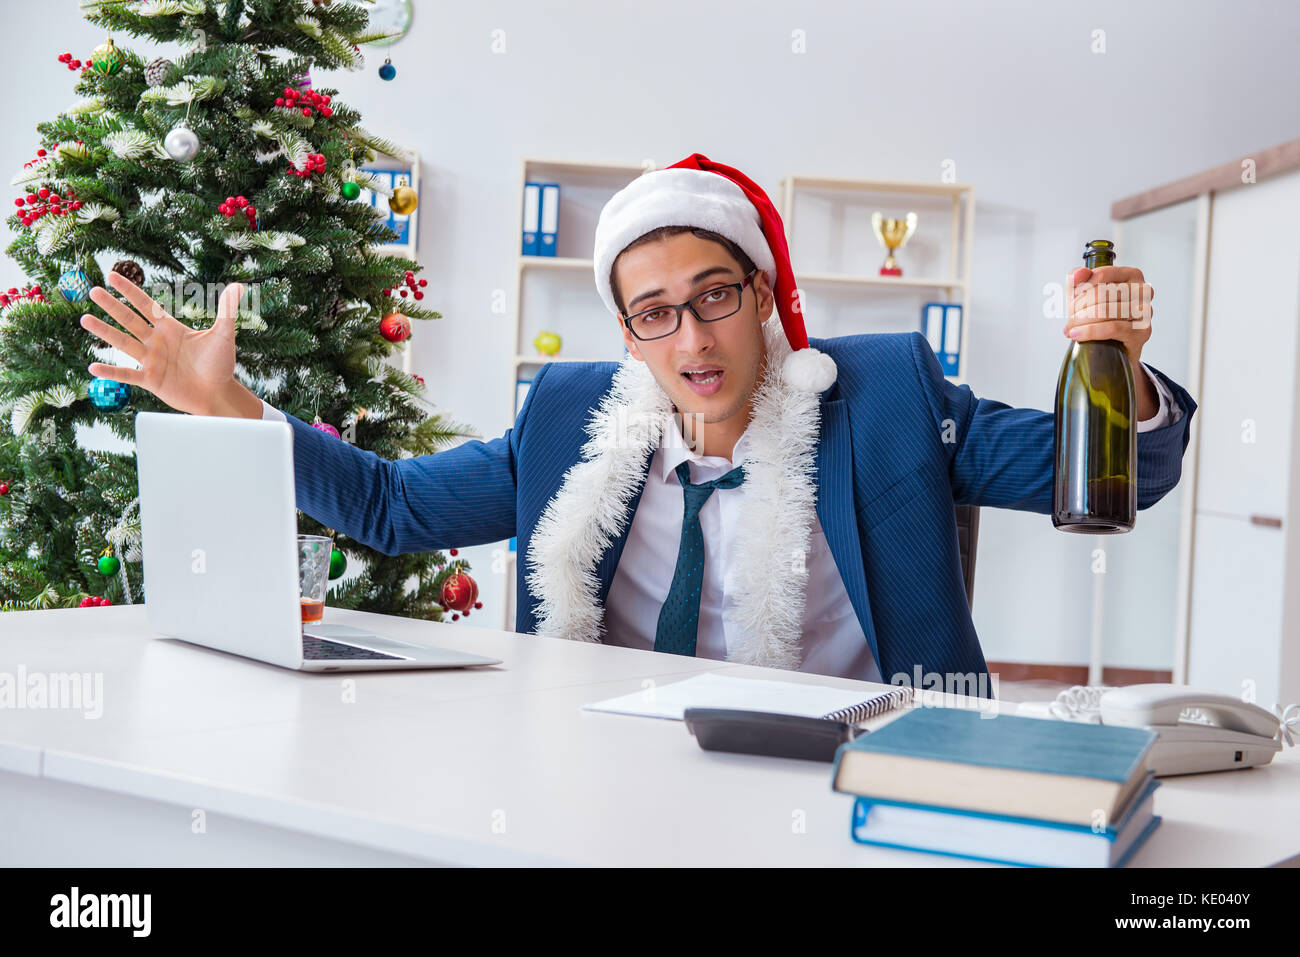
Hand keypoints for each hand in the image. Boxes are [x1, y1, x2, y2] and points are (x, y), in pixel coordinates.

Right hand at [80, 272, 243, 415]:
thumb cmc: (220, 364)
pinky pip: (127, 375)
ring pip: (124, 343)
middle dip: (112, 306)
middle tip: (93, 291)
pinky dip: (111, 372)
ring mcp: (151, 361)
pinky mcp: (151, 381)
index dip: (130, 290)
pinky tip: (93, 366)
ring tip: (84, 319)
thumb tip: (238, 286)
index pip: (146, 305)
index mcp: (170, 328)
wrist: (218, 393)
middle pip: (130, 320)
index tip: (112, 275)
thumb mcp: (224, 335)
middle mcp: (157, 342)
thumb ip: (227, 311)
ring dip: (105, 332)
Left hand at [1063, 265, 1157, 419]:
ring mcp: (1145, 311)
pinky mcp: (1142, 331)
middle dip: (1079, 308)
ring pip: (1105, 310)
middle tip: (1070, 320)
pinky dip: (1090, 331)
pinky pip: (1112, 328)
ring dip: (1081, 321)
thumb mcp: (1084, 296)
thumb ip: (1077, 280)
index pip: (1102, 275)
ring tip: (1071, 329)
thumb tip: (1078, 273)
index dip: (1081, 288)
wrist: (1114, 348)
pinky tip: (1077, 335)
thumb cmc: (1100, 317)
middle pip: (1102, 293)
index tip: (1072, 300)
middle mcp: (1143, 291)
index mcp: (1132, 275)